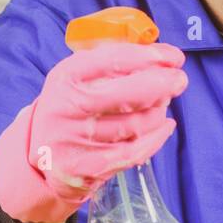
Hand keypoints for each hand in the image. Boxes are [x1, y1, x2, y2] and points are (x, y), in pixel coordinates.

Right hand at [0, 42, 187, 222]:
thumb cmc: (72, 106)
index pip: (112, 61)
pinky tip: (166, 125)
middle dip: (162, 84)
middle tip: (179, 79)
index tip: (173, 56)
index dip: (149, 57)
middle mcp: (68, 108)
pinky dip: (158, 136)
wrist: (42, 155)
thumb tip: (162, 55)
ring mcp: (79, 139)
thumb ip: (113, 62)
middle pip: (126, 95)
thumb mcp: (78, 77)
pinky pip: (136, 150)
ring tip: (163, 102)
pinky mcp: (91, 166)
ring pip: (136, 124)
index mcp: (65, 78)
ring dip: (158, 110)